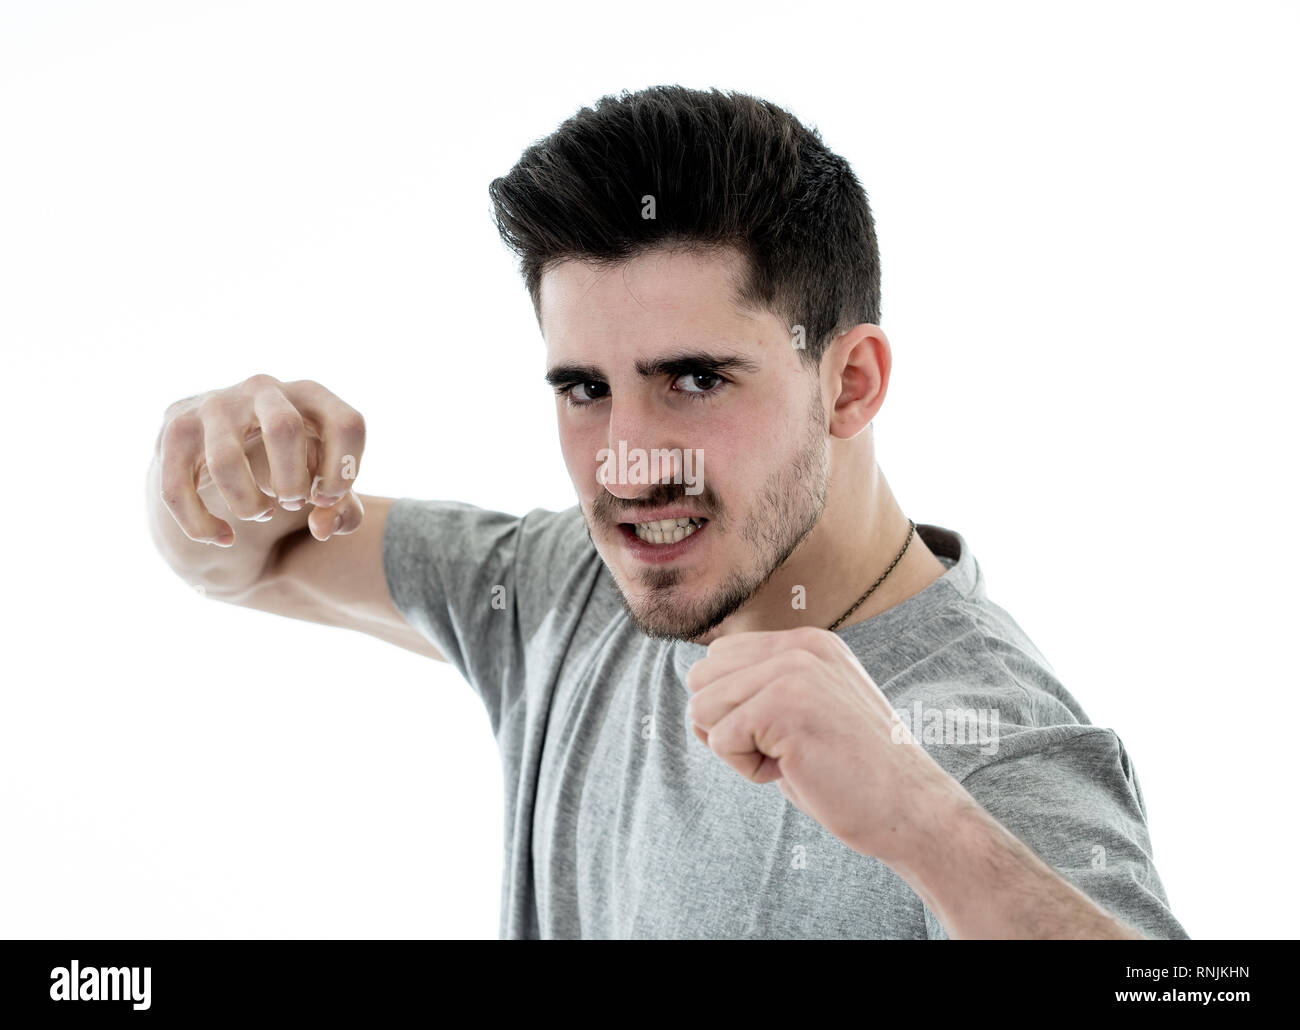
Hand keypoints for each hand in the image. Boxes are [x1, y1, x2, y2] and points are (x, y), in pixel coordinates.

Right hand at [156, 373, 366, 545]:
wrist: (222, 447)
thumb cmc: (289, 465)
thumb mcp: (323, 483)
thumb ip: (342, 511)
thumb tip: (321, 527)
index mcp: (311, 394)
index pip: (347, 423)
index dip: (343, 471)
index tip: (328, 499)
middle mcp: (263, 389)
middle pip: (284, 428)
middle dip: (292, 482)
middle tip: (293, 503)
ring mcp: (214, 404)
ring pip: (225, 460)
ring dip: (248, 504)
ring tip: (260, 513)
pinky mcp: (175, 429)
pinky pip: (177, 487)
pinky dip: (202, 525)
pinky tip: (224, 538)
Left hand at [685, 626, 953, 861]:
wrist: (912, 808)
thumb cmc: (853, 772)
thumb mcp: (807, 710)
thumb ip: (760, 690)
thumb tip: (695, 701)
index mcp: (806, 642)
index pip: (718, 657)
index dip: (732, 706)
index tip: (782, 733)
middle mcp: (798, 646)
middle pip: (701, 679)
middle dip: (726, 724)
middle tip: (784, 748)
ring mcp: (792, 671)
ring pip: (702, 709)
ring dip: (737, 749)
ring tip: (792, 758)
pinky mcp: (783, 706)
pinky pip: (720, 740)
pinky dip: (748, 770)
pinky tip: (795, 771)